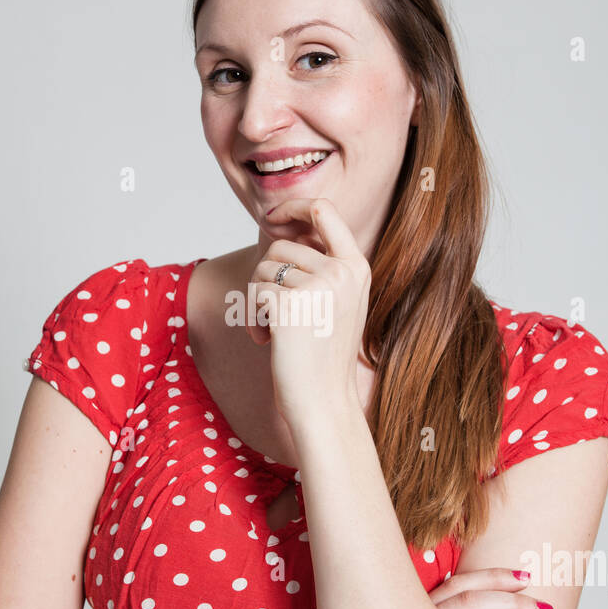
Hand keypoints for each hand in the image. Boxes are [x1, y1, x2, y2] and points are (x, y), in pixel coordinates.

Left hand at [245, 197, 370, 430]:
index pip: (324, 210)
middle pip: (280, 247)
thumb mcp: (338, 304)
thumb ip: (322, 268)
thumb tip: (283, 232)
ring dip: (257, 301)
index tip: (272, 217)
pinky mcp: (290, 304)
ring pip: (262, 270)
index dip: (293, 205)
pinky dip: (251, 317)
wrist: (324, 402)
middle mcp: (341, 271)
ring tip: (272, 331)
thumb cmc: (324, 357)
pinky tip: (265, 341)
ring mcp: (318, 286)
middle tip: (271, 313)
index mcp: (356, 267)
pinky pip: (253, 292)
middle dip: (265, 278)